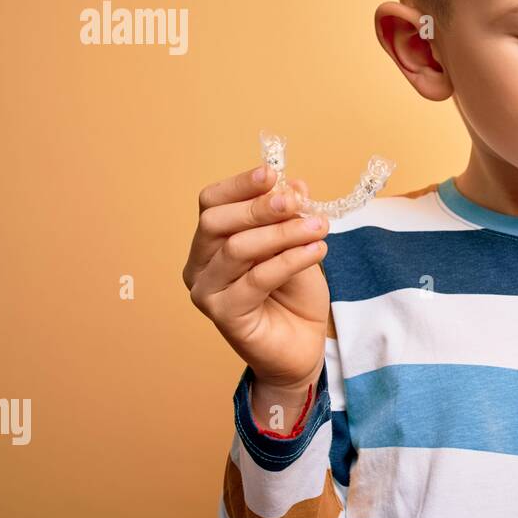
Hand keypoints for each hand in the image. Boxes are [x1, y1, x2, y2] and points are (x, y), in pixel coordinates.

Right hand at [182, 164, 331, 390]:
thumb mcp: (295, 245)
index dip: (239, 185)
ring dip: (282, 233)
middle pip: (216, 222)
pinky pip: (256, 279)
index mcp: (209, 242)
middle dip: (258, 207)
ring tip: (318, 227)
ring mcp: (206, 292)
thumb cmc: (293, 294)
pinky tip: (316, 251)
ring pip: (237, 249)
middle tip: (296, 202)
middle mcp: (198, 266)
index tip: (271, 173)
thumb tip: (293, 183)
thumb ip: (289, 216)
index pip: (211, 203)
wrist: (301, 345)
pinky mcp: (224, 316)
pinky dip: (289, 260)